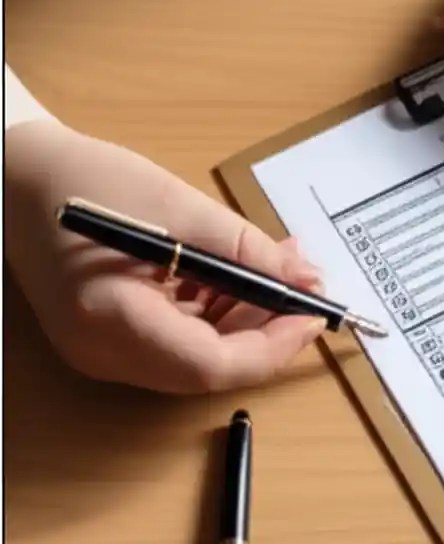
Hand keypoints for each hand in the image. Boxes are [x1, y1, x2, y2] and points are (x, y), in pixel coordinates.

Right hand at [3, 121, 326, 393]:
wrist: (18, 175)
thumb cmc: (86, 179)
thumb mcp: (181, 207)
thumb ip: (250, 250)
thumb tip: (308, 280)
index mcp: (112, 319)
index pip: (211, 365)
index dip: (273, 347)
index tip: (313, 316)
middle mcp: (102, 352)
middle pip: (208, 368)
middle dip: (266, 330)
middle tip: (304, 289)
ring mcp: (101, 351)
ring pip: (198, 357)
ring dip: (245, 319)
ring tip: (273, 268)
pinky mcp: (106, 339)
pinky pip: (176, 342)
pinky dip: (214, 315)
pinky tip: (232, 277)